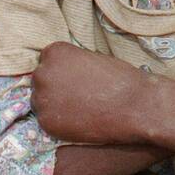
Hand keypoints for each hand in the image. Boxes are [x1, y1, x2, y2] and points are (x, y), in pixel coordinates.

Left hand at [31, 42, 145, 143]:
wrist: (134, 106)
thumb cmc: (120, 79)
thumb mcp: (91, 58)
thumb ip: (71, 63)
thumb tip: (61, 72)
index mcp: (54, 52)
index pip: (46, 60)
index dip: (60, 71)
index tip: (73, 80)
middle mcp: (43, 72)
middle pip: (41, 80)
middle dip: (54, 87)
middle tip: (75, 96)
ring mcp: (42, 98)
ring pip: (40, 101)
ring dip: (53, 105)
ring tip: (77, 109)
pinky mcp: (46, 121)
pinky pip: (45, 120)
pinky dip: (58, 122)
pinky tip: (77, 121)